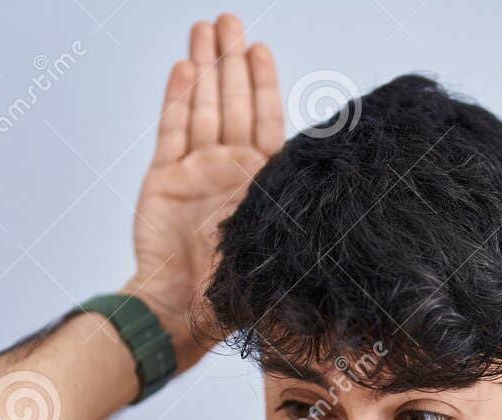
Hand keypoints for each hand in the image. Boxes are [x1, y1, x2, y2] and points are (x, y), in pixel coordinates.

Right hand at [125, 15, 282, 370]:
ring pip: (202, 107)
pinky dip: (178, 99)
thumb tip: (336, 179)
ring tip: (205, 28)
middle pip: (232, 104)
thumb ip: (290, 208)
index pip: (265, 122)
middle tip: (229, 20)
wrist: (182, 310)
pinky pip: (173, 130)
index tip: (261, 50)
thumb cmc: (234, 290)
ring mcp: (196, 171)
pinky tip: (185, 68)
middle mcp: (229, 170)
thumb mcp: (277, 245)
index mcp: (261, 184)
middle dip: (231, 61)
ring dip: (205, 67)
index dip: (262, 84)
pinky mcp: (164, 177)